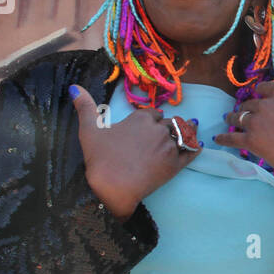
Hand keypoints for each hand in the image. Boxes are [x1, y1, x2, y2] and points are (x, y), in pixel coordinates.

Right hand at [70, 85, 199, 220]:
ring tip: (192, 128)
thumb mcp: (89, 129)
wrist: (113, 186)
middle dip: (169, 126)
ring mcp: (169, 147)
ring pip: (183, 134)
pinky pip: (191, 153)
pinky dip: (195, 148)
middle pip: (169, 124)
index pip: (153, 113)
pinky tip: (199, 147)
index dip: (153, 118)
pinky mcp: (176, 165)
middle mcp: (158, 130)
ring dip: (187, 131)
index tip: (151, 122)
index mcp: (141, 119)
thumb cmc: (100, 158)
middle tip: (170, 129)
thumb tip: (74, 87)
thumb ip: (85, 106)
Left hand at [212, 53, 273, 191]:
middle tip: (245, 113)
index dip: (262, 93)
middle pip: (250, 103)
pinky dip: (223, 137)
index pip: (265, 88)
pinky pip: (231, 136)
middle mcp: (266, 104)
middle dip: (248, 108)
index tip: (260, 97)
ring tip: (228, 120)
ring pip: (238, 117)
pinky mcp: (249, 140)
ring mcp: (256, 122)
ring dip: (232, 118)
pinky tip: (218, 138)